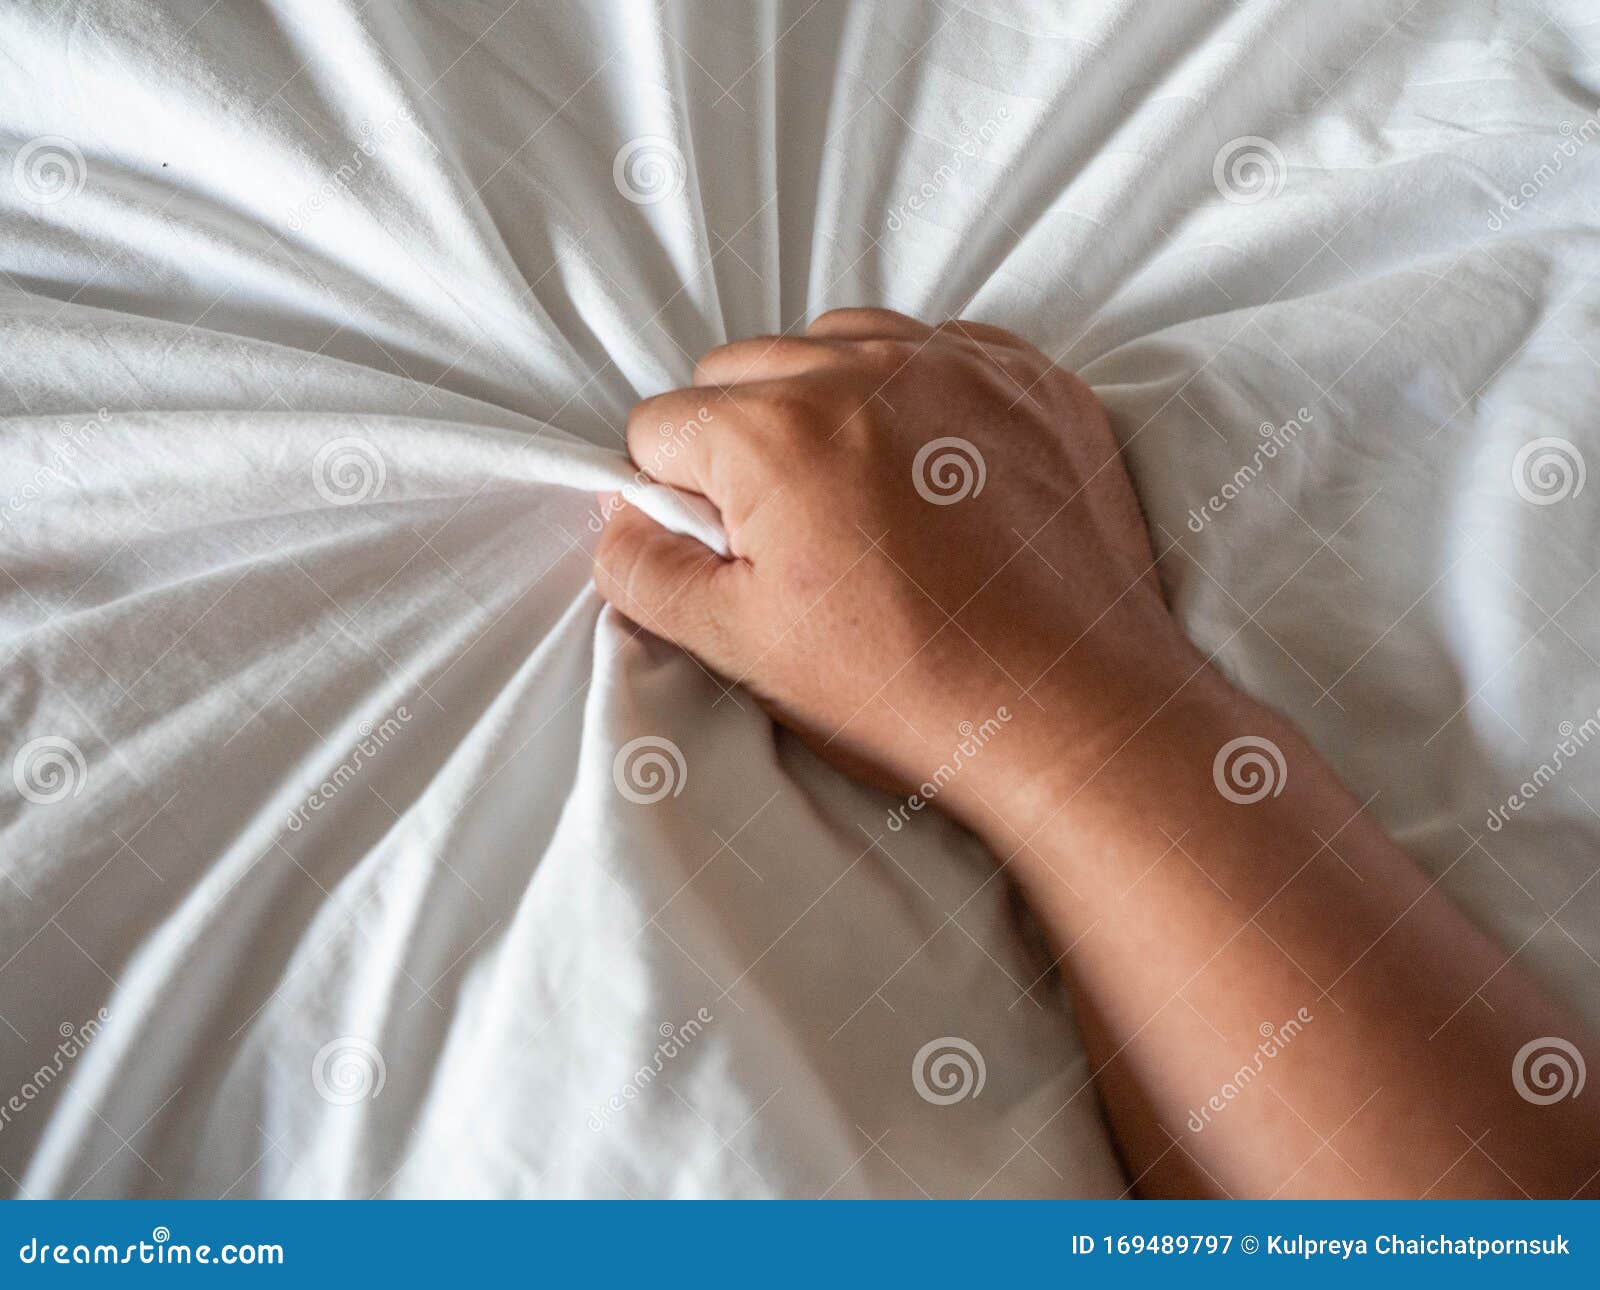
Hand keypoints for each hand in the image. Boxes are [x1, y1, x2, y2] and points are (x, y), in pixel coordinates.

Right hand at [592, 307, 1203, 841]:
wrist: (1069, 708)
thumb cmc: (907, 686)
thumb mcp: (741, 647)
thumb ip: (645, 570)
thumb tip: (619, 516)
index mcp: (772, 432)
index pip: (662, 426)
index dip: (676, 497)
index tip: (727, 548)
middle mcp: (861, 370)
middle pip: (740, 372)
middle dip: (742, 442)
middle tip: (793, 533)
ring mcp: (956, 364)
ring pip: (835, 345)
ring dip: (824, 402)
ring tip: (861, 498)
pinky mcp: (1029, 379)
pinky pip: (936, 347)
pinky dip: (917, 393)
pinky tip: (932, 474)